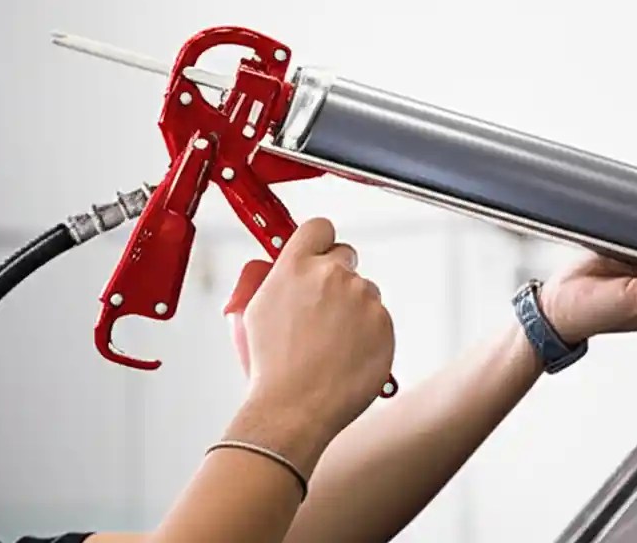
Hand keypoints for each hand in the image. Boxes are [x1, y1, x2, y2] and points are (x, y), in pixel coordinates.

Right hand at [222, 218, 395, 443]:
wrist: (294, 408)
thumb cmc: (271, 368)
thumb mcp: (252, 312)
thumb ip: (268, 278)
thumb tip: (276, 265)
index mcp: (295, 267)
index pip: (319, 227)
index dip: (319, 241)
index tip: (318, 253)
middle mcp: (332, 275)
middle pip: (346, 256)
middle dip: (337, 275)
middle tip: (322, 308)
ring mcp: (362, 298)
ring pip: (364, 291)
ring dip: (353, 307)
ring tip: (330, 343)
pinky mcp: (384, 323)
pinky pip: (378, 318)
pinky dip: (368, 332)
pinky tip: (347, 354)